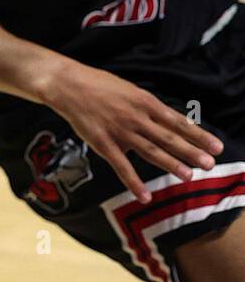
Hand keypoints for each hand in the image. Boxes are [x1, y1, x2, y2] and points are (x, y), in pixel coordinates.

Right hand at [43, 60, 221, 201]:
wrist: (66, 85)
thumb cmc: (97, 85)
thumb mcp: (129, 89)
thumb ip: (147, 107)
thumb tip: (168, 121)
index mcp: (144, 101)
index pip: (177, 121)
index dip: (198, 135)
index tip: (216, 146)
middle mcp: (135, 117)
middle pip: (168, 138)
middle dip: (191, 152)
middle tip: (209, 164)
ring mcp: (119, 131)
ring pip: (150, 151)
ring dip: (170, 164)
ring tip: (188, 176)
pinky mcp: (103, 143)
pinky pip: (121, 166)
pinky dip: (134, 183)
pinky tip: (145, 196)